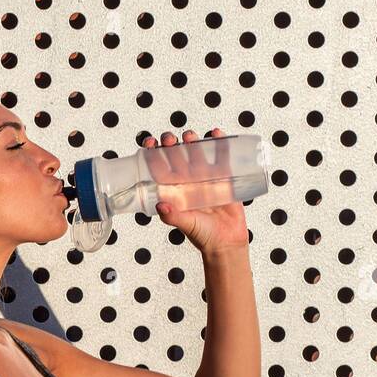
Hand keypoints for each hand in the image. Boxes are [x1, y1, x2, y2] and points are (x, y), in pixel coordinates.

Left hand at [143, 127, 249, 255]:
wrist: (226, 243)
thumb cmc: (203, 235)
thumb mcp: (185, 224)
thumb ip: (173, 216)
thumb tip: (160, 205)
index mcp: (175, 191)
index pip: (160, 168)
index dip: (153, 155)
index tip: (149, 144)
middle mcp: (188, 182)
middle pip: (177, 156)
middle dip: (171, 144)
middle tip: (169, 139)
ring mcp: (206, 178)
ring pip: (197, 153)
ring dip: (192, 141)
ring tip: (190, 136)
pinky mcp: (225, 178)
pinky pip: (222, 157)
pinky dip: (220, 144)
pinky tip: (216, 133)